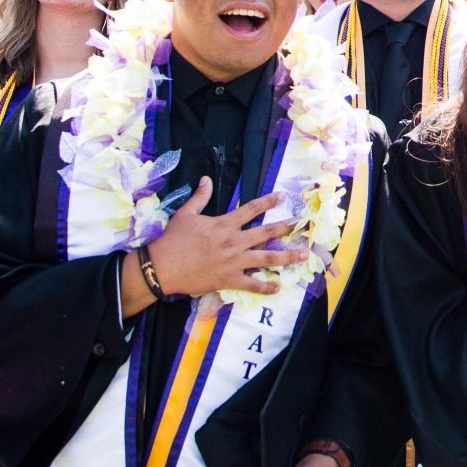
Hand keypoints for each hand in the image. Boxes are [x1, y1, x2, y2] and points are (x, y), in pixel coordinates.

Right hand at [147, 178, 304, 297]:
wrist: (162, 267)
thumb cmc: (173, 239)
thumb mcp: (185, 214)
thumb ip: (199, 197)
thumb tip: (205, 179)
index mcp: (224, 224)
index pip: (251, 209)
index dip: (268, 202)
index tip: (282, 197)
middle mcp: (234, 241)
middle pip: (266, 232)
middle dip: (286, 227)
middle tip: (303, 225)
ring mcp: (234, 262)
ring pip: (267, 258)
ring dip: (287, 257)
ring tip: (304, 255)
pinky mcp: (229, 279)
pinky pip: (252, 284)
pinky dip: (266, 287)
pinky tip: (278, 287)